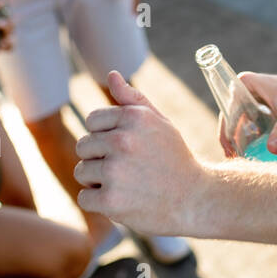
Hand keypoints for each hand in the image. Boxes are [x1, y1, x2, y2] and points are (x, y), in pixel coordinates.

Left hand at [74, 71, 202, 235]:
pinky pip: (84, 198)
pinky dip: (99, 203)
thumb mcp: (159, 123)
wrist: (195, 199)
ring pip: (81, 172)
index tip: (127, 148)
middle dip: (99, 158)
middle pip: (83, 146)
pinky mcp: (111, 200)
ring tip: (126, 185)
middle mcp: (122, 140)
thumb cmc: (174, 158)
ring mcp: (115, 171)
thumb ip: (132, 99)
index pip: (92, 121)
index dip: (106, 136)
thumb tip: (111, 74)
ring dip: (97, 181)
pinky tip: (122, 201)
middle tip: (128, 169)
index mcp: (133, 117)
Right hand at [218, 68, 276, 158]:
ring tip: (240, 160)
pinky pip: (251, 128)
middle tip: (232, 158)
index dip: (227, 132)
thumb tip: (272, 150)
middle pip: (231, 119)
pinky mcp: (261, 111)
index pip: (229, 111)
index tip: (231, 151)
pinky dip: (250, 140)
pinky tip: (251, 155)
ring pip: (239, 125)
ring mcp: (252, 102)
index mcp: (245, 84)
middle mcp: (245, 92)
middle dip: (231, 139)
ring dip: (239, 141)